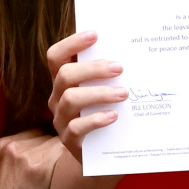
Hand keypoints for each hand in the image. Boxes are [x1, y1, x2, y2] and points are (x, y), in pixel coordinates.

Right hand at [45, 30, 124, 163]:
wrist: (101, 154)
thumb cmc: (106, 112)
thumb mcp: (103, 91)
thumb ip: (108, 75)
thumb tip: (133, 53)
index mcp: (63, 81)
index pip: (56, 56)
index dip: (72, 43)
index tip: (95, 34)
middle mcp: (57, 98)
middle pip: (65, 75)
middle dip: (93, 68)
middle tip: (119, 68)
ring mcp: (61, 120)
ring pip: (71, 99)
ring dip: (99, 93)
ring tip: (123, 93)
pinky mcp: (69, 141)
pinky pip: (77, 128)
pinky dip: (96, 119)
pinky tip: (114, 116)